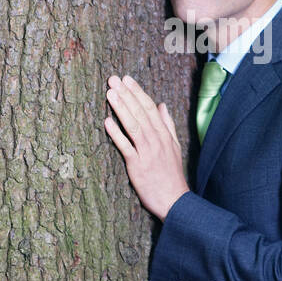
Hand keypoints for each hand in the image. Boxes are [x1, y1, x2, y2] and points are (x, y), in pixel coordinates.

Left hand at [104, 74, 189, 220]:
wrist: (174, 200)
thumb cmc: (172, 174)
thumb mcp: (174, 146)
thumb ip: (167, 125)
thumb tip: (162, 105)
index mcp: (164, 134)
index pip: (150, 108)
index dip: (138, 93)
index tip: (127, 80)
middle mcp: (156, 140)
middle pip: (140, 113)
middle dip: (126, 95)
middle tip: (113, 79)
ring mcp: (147, 152)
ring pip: (133, 126)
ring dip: (121, 108)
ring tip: (110, 93)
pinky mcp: (138, 166)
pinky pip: (126, 147)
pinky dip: (116, 134)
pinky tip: (107, 122)